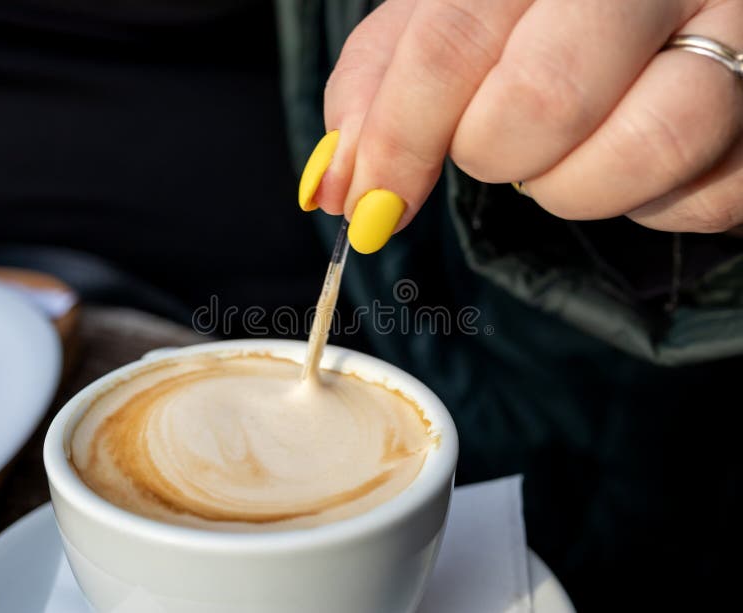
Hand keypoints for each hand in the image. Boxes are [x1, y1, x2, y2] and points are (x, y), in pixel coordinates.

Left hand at [297, 0, 742, 252]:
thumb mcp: (445, 18)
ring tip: (564, 153)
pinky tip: (630, 159)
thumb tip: (334, 186)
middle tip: (494, 140)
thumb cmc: (537, 13)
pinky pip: (699, 200)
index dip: (398, 140)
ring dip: (569, 186)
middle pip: (539, 103)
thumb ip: (380, 86)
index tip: (370, 205)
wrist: (654, 2)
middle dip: (490, 153)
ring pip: (638, 152)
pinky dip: (646, 205)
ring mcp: (736, 34)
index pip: (451, 43)